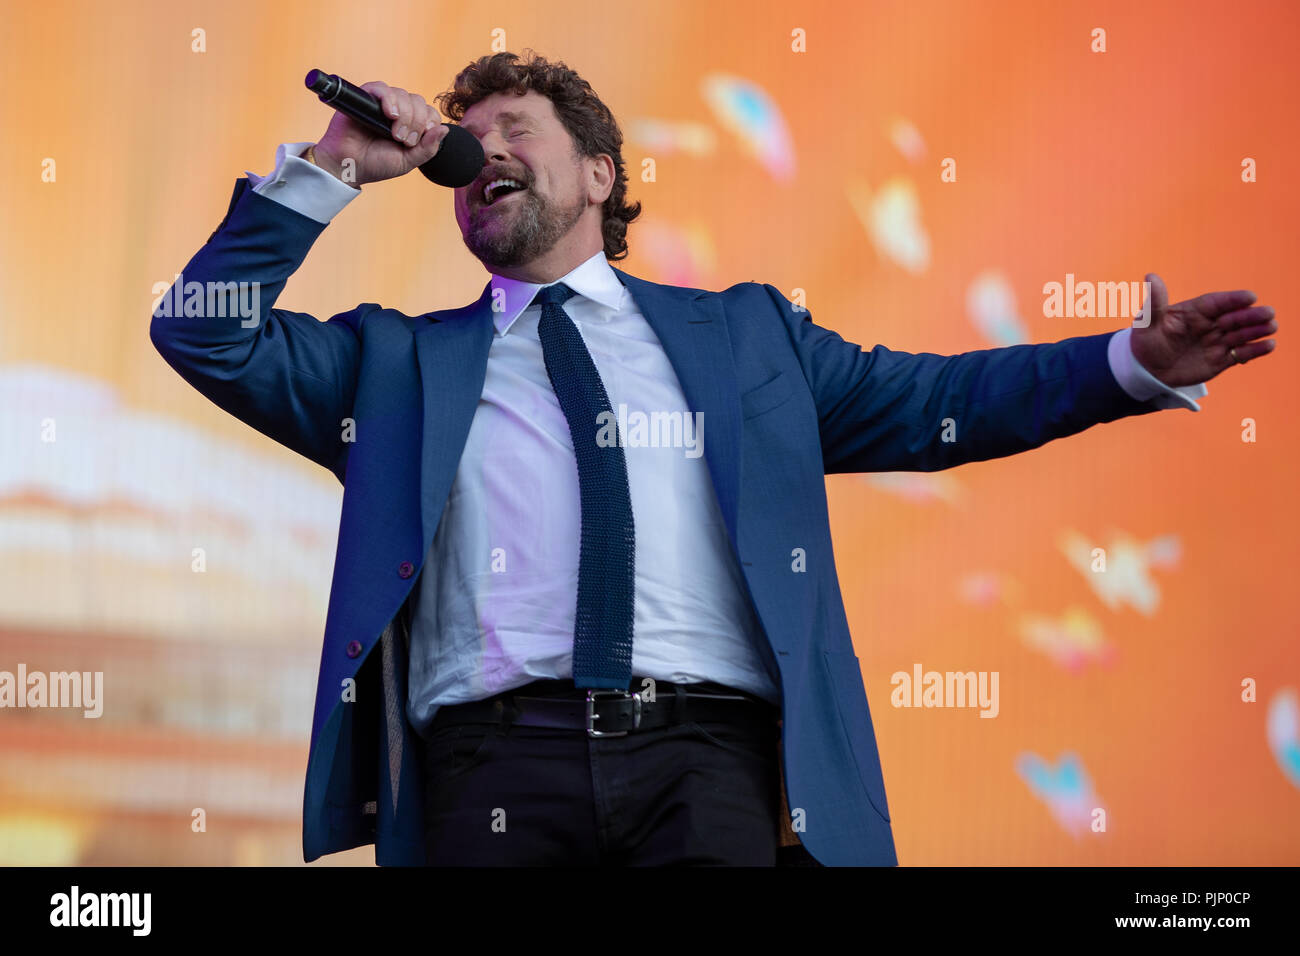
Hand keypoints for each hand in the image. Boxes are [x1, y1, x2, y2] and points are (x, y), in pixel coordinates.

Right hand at [313, 81, 448, 187]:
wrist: (348, 167)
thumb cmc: (376, 164)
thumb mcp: (408, 161)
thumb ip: (428, 148)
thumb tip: (446, 129)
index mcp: (409, 125)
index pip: (429, 112)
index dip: (429, 122)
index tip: (418, 140)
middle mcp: (397, 111)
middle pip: (418, 101)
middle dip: (417, 122)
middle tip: (404, 140)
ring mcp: (381, 104)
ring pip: (402, 94)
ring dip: (405, 114)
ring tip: (395, 134)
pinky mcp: (364, 98)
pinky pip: (380, 88)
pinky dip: (389, 98)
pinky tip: (390, 114)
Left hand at [1130, 273, 1276, 386]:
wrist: (1146, 370)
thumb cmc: (1146, 342)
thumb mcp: (1146, 322)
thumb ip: (1154, 302)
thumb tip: (1150, 275)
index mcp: (1194, 311)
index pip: (1216, 303)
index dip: (1233, 300)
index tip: (1250, 296)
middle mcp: (1209, 325)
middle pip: (1234, 318)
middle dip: (1252, 315)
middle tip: (1268, 313)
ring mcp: (1216, 342)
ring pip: (1241, 335)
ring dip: (1258, 331)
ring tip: (1271, 327)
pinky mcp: (1221, 360)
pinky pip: (1240, 354)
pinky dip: (1255, 350)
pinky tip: (1268, 345)